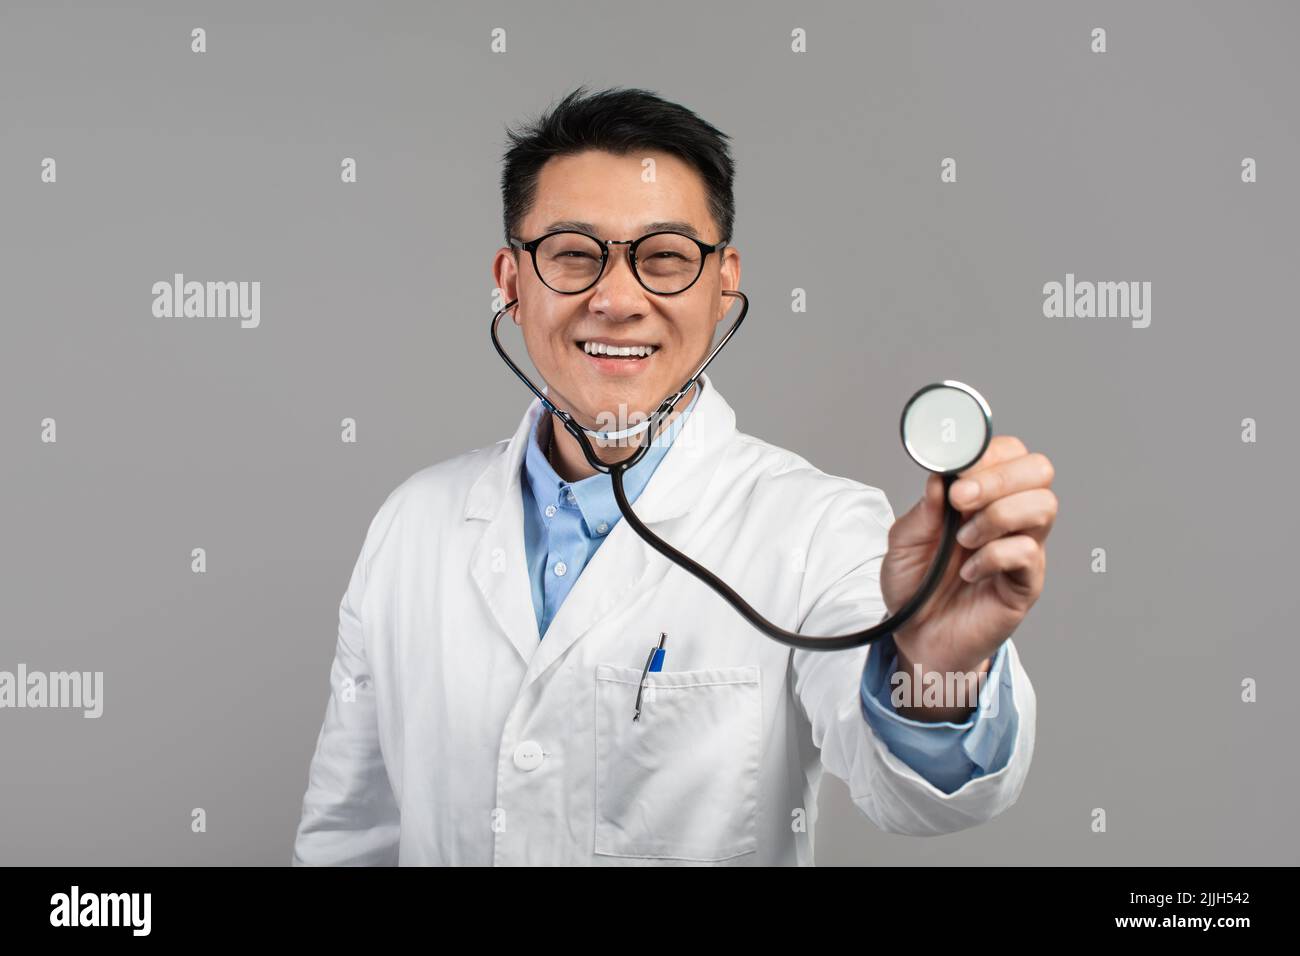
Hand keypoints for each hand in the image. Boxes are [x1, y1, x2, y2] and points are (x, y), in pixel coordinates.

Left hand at [880, 436, 1056, 682]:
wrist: (917, 638)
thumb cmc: (916, 586)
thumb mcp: (903, 544)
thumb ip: (921, 512)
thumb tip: (938, 481)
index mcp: (981, 496)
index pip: (1008, 453)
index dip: (986, 453)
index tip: (954, 473)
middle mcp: (1009, 515)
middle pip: (1038, 470)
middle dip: (998, 477)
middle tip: (960, 500)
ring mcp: (1023, 547)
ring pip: (1043, 506)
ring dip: (998, 515)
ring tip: (963, 539)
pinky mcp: (1026, 581)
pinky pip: (1027, 553)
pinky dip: (993, 556)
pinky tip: (968, 571)